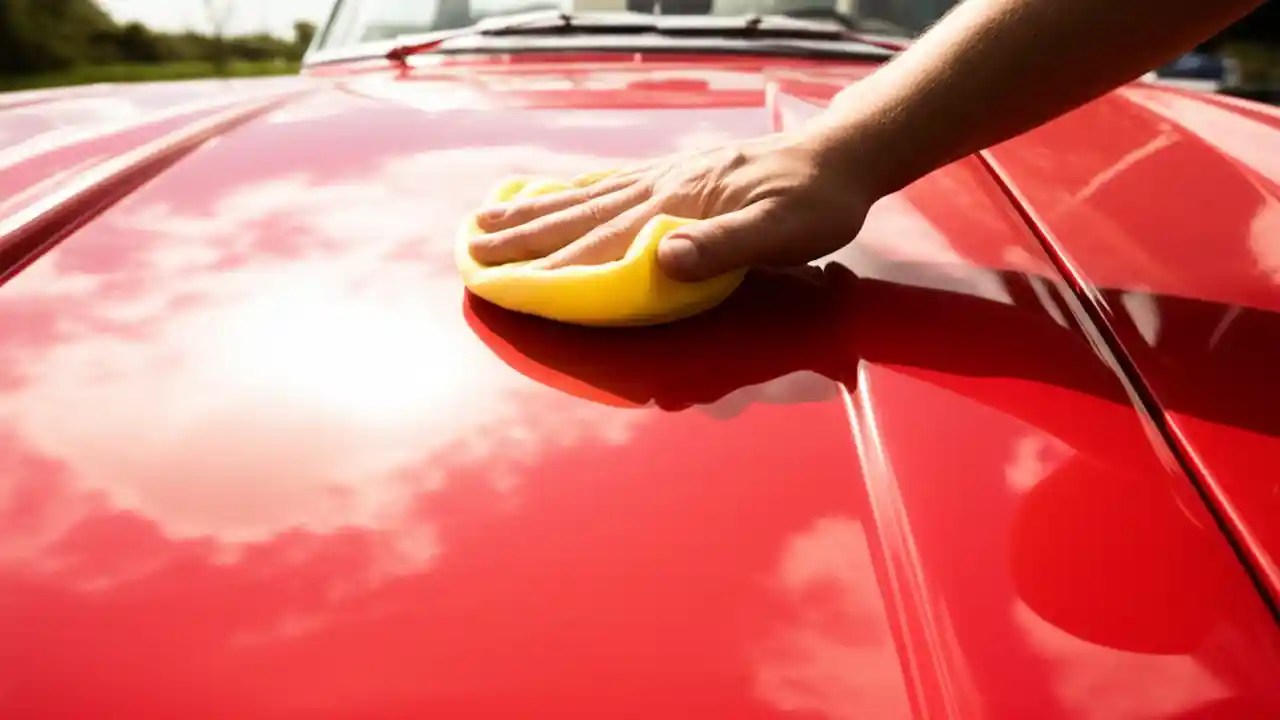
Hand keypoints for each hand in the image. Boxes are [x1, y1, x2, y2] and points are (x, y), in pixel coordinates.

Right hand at [467, 126, 879, 281]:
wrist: (838, 157)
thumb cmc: (816, 205)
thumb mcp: (782, 234)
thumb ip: (722, 248)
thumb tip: (661, 259)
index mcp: (677, 209)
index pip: (600, 243)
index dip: (548, 265)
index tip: (500, 279)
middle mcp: (659, 189)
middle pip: (577, 217)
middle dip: (521, 238)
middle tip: (471, 251)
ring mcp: (663, 178)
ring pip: (584, 198)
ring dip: (533, 213)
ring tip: (487, 220)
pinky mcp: (674, 173)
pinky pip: (608, 182)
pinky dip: (570, 190)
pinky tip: (552, 194)